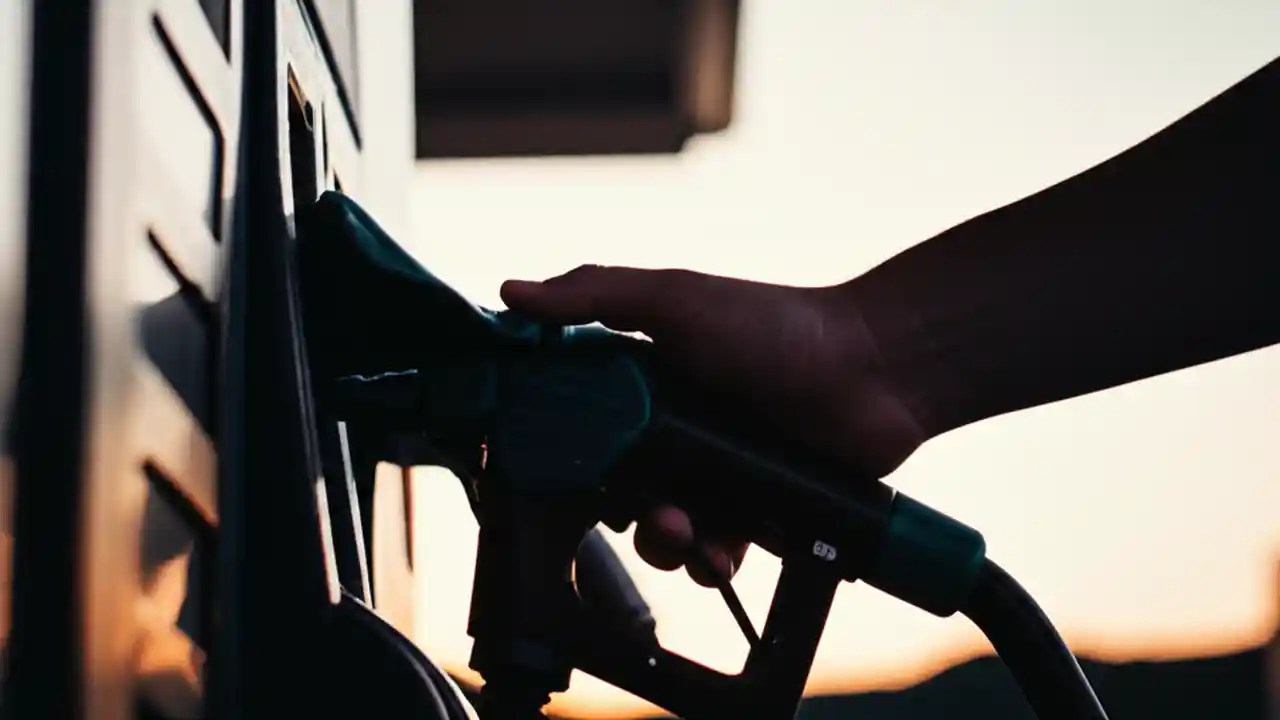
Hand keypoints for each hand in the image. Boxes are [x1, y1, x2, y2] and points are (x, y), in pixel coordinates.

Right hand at [502, 266, 924, 585]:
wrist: (873, 372)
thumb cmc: (774, 326)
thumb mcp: (676, 299)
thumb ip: (595, 294)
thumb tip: (512, 291)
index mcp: (646, 382)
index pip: (584, 427)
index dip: (567, 454)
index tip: (559, 473)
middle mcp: (674, 430)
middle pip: (618, 488)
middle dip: (622, 511)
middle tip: (643, 510)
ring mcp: (714, 472)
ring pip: (663, 528)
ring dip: (664, 543)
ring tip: (689, 535)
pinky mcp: (754, 509)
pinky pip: (716, 551)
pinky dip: (713, 560)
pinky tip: (724, 554)